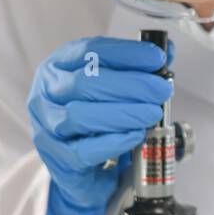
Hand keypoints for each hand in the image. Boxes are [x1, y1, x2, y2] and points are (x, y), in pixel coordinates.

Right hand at [28, 36, 171, 214]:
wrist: (82, 163)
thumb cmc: (98, 116)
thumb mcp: (114, 86)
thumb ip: (138, 68)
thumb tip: (167, 51)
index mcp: (61, 65)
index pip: (90, 51)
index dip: (127, 54)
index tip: (158, 59)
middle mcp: (47, 92)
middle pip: (85, 82)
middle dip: (131, 85)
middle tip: (161, 90)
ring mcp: (46, 126)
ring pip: (79, 115)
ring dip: (123, 114)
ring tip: (152, 114)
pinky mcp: (55, 158)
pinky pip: (82, 151)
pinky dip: (113, 142)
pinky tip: (135, 136)